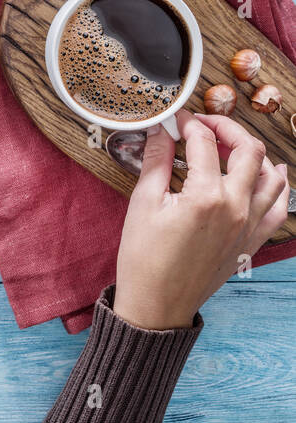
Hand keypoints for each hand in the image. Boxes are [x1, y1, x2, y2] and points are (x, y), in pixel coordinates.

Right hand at [114, 111, 288, 329]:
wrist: (157, 303)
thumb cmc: (144, 258)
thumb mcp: (143, 203)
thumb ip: (157, 162)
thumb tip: (162, 131)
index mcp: (206, 196)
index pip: (204, 142)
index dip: (189, 123)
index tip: (177, 120)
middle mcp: (236, 207)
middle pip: (248, 150)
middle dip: (227, 128)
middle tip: (204, 125)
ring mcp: (250, 224)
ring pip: (271, 175)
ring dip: (254, 154)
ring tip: (229, 148)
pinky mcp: (253, 239)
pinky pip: (279, 206)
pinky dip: (275, 185)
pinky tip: (264, 175)